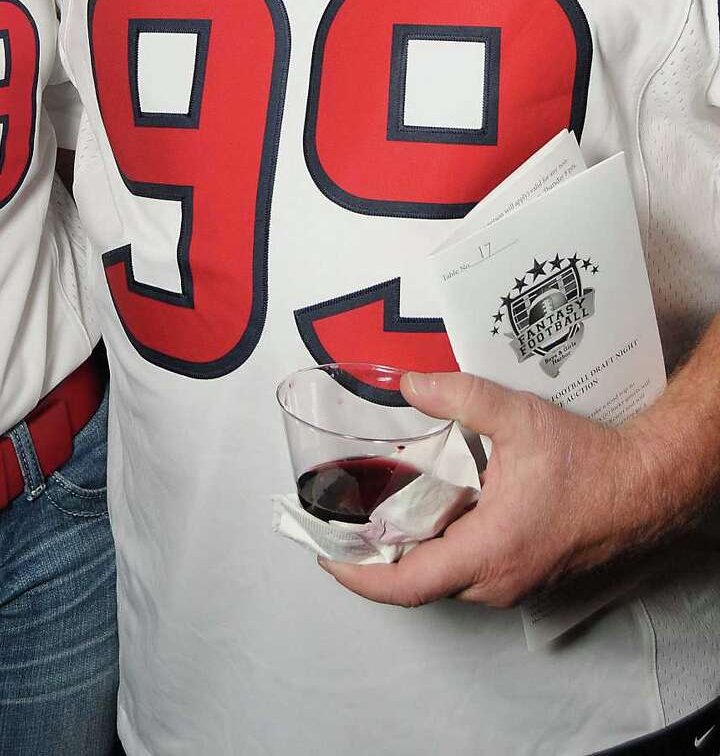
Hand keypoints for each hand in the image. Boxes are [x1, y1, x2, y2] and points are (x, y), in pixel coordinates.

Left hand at [318, 370, 656, 608]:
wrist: (641, 486)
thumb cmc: (587, 462)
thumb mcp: (517, 417)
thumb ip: (458, 396)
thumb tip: (409, 382)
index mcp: (488, 551)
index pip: (407, 584)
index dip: (359, 576)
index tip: (325, 558)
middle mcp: (495, 579)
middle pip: (417, 581)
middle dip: (374, 557)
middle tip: (342, 521)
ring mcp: (510, 581)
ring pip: (442, 577)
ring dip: (407, 550)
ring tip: (375, 511)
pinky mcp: (520, 572)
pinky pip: (465, 570)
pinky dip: (437, 547)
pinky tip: (426, 509)